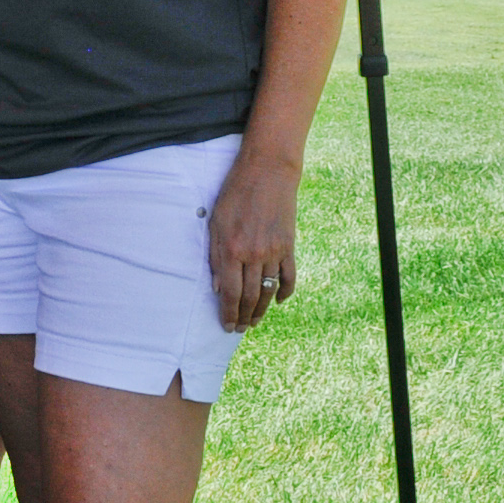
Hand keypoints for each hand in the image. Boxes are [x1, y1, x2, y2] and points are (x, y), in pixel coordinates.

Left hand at [207, 151, 300, 332]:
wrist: (267, 173)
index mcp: (231, 249)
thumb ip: (214, 255)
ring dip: (261, 310)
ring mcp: (274, 252)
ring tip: (254, 321)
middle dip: (243, 317)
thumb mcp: (215, 222)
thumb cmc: (234, 194)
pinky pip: (289, 277)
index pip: (229, 292)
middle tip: (240, 328)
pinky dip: (285, 292)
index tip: (227, 326)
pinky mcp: (289, 246)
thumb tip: (215, 286)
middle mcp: (254, 255)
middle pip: (249, 296)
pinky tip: (278, 301)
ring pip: (268, 291)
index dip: (228, 313)